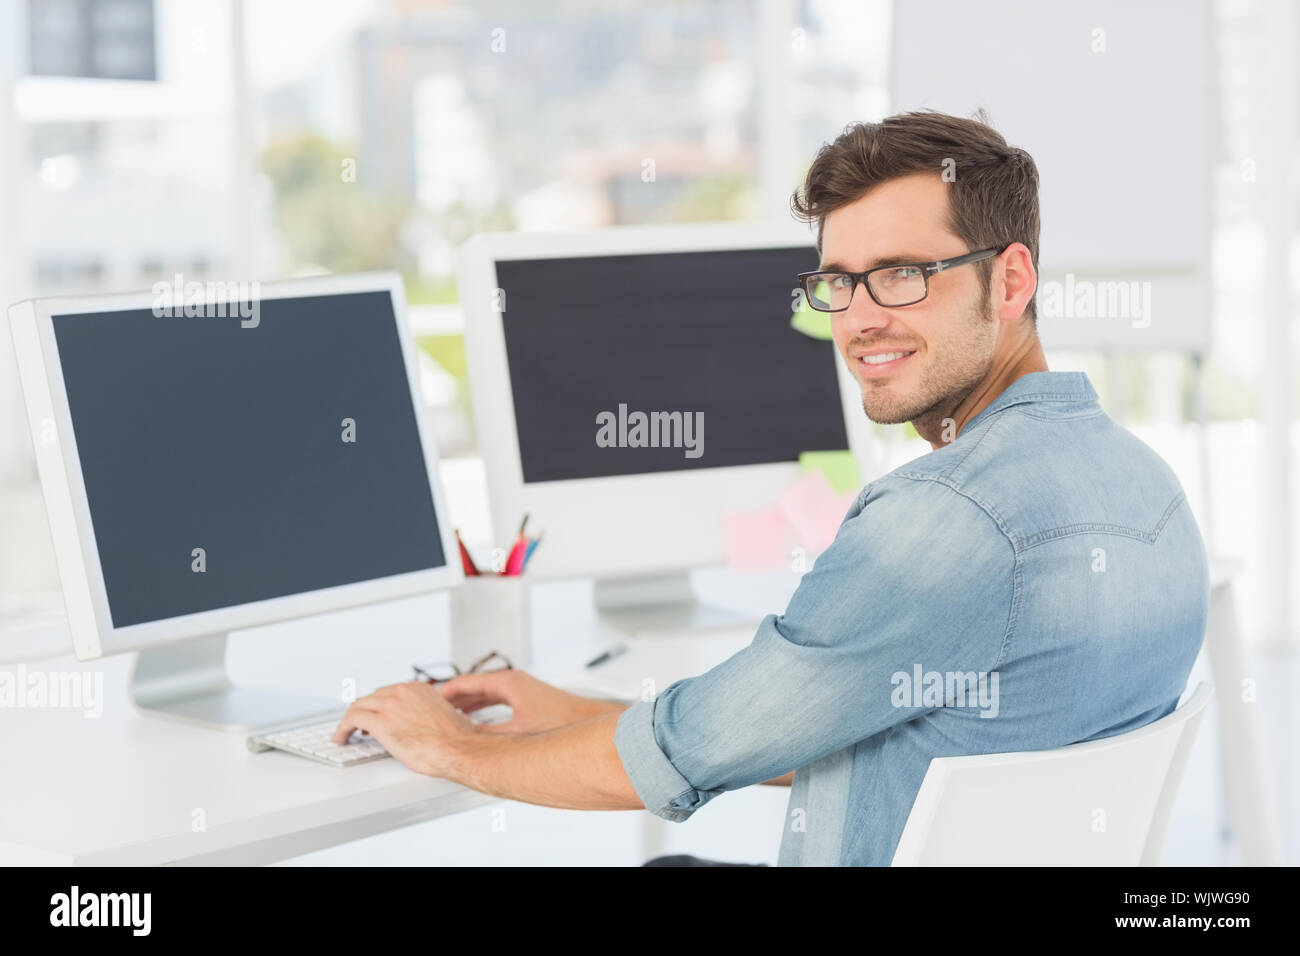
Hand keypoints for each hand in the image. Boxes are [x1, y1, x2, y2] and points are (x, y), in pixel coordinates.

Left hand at [332, 680, 474, 776]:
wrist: (457, 749)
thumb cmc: (456, 740)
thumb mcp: (446, 717)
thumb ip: (431, 715)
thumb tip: (428, 726)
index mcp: (419, 689)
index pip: (389, 693)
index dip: (379, 706)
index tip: (375, 715)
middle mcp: (403, 692)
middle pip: (371, 697)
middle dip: (364, 711)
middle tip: (359, 726)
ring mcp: (390, 705)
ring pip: (358, 706)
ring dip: (350, 720)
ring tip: (346, 733)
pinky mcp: (380, 722)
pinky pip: (351, 719)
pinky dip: (342, 729)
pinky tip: (340, 739)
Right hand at [434, 669, 626, 733]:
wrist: (593, 724)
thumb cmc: (564, 723)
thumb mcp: (517, 734)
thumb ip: (487, 737)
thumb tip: (464, 742)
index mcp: (509, 683)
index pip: (466, 683)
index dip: (443, 693)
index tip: (425, 700)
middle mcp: (516, 683)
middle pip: (475, 688)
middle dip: (453, 700)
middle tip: (431, 710)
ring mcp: (524, 692)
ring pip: (487, 695)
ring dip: (469, 706)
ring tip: (449, 717)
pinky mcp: (532, 702)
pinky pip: (499, 702)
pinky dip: (485, 711)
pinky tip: (479, 724)